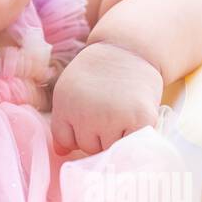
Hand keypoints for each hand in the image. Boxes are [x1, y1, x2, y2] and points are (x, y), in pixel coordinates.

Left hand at [50, 41, 163, 155]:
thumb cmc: (99, 72)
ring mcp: (113, 118)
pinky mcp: (140, 119)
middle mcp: (86, 113)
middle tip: (109, 112)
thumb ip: (64, 120)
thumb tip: (61, 152)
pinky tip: (135, 120)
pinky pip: (134, 145)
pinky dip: (136, 137)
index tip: (88, 120)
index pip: (66, 141)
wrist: (129, 49)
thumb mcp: (72, 90)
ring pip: (110, 150)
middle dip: (98, 137)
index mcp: (66, 104)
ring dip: (117, 139)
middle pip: (89, 148)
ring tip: (122, 115)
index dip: (78, 135)